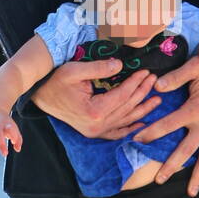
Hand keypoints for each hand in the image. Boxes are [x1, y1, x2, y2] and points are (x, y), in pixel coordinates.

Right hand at [30, 58, 161, 138]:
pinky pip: (116, 132)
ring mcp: (95, 131)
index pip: (122, 95)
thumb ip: (99, 68)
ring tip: (157, 99)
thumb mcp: (74, 70)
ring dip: (142, 109)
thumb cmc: (56, 81)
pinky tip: (142, 123)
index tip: (146, 71)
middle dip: (142, 93)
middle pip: (127, 107)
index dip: (136, 83)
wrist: (41, 96)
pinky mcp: (93, 132)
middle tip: (154, 80)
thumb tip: (121, 65)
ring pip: (125, 120)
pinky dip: (130, 128)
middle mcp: (96, 125)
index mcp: (93, 111)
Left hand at [131, 55, 198, 195]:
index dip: (151, 132)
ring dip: (197, 176)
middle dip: (170, 166)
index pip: (167, 124)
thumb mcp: (196, 68)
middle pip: (184, 151)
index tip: (136, 139)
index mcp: (194, 109)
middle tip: (157, 180)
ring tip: (190, 193)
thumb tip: (156, 86)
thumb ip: (176, 77)